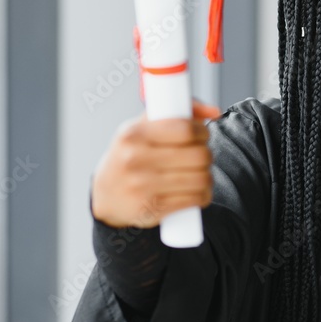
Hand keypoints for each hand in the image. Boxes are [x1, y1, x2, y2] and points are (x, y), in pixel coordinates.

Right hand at [91, 99, 221, 228]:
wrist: (106, 194)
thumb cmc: (131, 155)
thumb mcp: (143, 127)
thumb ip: (177, 112)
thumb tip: (213, 111)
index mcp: (134, 134)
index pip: (185, 129)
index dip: (202, 131)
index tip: (203, 135)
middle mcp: (135, 159)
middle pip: (198, 155)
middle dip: (207, 154)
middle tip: (201, 155)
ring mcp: (142, 187)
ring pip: (201, 178)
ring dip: (208, 176)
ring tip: (200, 173)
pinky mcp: (152, 209)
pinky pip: (195, 199)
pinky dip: (204, 195)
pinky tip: (198, 191)